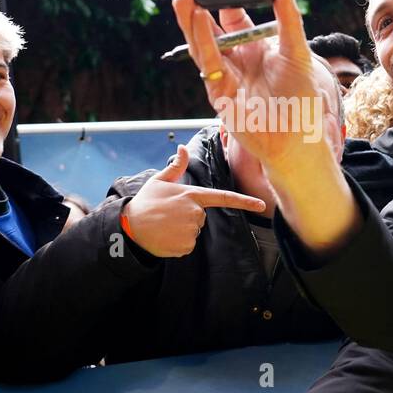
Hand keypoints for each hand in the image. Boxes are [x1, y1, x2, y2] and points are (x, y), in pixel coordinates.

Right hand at [123, 144, 265, 256]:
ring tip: (164, 225)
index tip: (262, 205)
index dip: (244, 201)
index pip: (224, 197)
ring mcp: (191, 230)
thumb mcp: (159, 181)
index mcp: (192, 195)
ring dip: (182, 230)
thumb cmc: (145, 201)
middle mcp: (195, 212)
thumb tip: (182, 147)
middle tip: (168, 214)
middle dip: (188, 216)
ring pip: (195, 231)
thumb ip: (175, 167)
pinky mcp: (185, 245)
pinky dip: (178, 243)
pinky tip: (165, 236)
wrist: (130, 226)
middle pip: (201, 216)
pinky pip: (188, 245)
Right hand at [171, 0, 329, 181]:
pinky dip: (203, 42)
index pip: (233, 18)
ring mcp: (225, 76)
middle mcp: (236, 61)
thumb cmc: (301, 101)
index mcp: (254, 48)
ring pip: (202, 44)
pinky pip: (209, 64)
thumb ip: (289, 19)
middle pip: (210, 29)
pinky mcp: (218, 92)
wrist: (297, 141)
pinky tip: (199, 22)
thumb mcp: (298, 52)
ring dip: (191, 22)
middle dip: (196, 8)